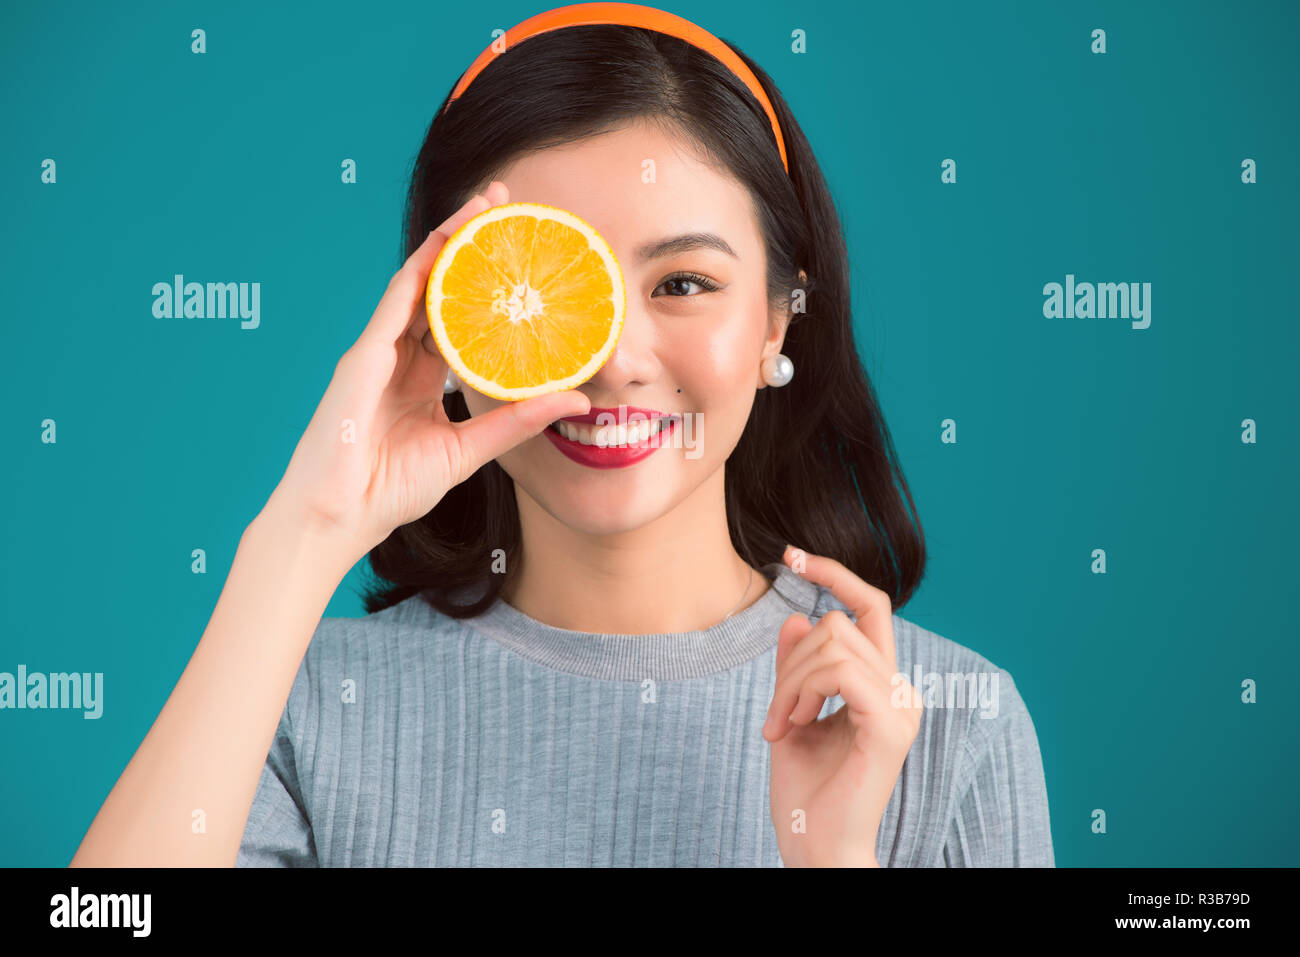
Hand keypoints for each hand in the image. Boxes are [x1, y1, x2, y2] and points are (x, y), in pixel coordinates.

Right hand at [265, 181, 590, 556]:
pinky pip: (396, 301)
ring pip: (418, 280)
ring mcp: (377, 351)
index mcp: (420, 377)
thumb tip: (576, 401)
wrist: (339, 517)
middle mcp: (398, 356)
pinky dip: (422, 268)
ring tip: (485, 204)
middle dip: (471, 245)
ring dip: (450, 239)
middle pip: (440, 287)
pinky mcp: (362, 355)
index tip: (522, 257)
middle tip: (508, 206)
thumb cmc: (391, 490)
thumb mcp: (469, 450)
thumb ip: (516, 422)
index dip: (488, 285)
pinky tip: (447, 239)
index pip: (459, 317)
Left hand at [764, 545, 923, 866]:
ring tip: (781, 725)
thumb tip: (798, 616)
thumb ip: (796, 668)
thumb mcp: (790, 713)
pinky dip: (803, 691)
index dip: (834, 574)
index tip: (792, 555)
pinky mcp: (889, 725)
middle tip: (774, 713)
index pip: (870, 606)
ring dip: (790, 681)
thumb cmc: (805, 793)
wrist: (814, 847)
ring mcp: (900, 706)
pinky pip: (840, 671)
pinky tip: (793, 726)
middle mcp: (901, 690)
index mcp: (882, 685)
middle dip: (791, 660)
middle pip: (839, 623)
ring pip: (833, 642)